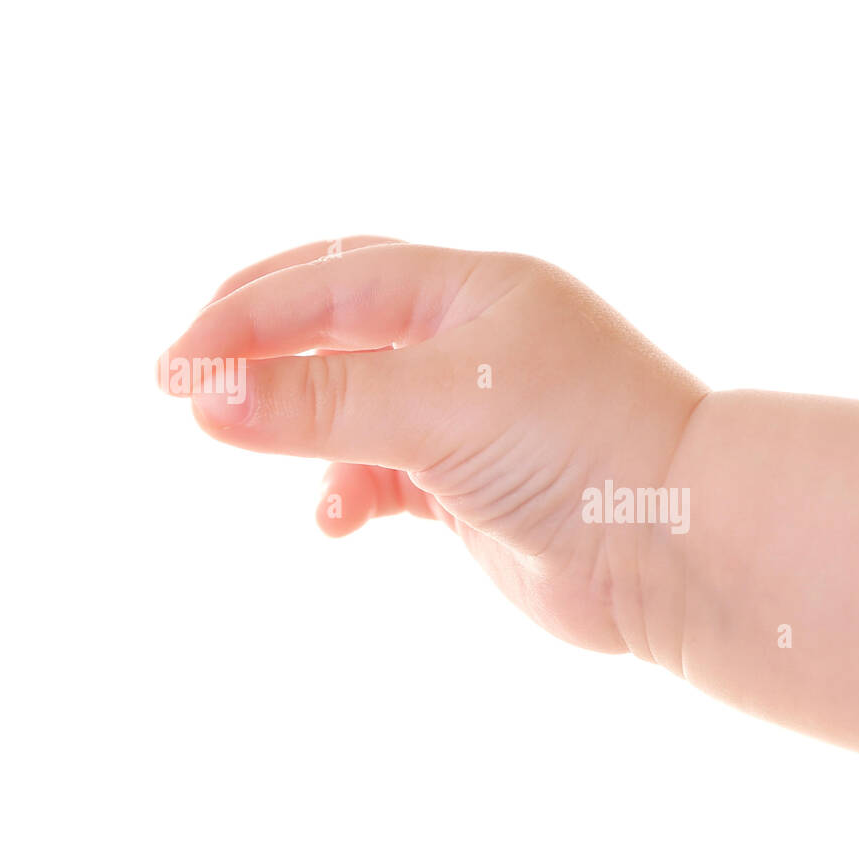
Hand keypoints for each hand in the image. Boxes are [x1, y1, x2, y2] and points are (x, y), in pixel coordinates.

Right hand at [160, 238, 708, 655]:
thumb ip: (324, 399)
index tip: (177, 369)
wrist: (681, 550)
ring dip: (305, 433)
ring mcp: (474, 415)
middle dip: (262, 357)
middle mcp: (473, 341)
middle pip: (338, 328)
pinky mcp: (475, 486)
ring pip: (357, 406)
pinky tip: (336, 521)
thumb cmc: (586, 449)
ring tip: (269, 460)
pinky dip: (348, 492)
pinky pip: (386, 475)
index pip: (332, 280)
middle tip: (188, 389)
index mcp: (473, 289)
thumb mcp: (443, 406)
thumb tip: (205, 393)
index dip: (246, 318)